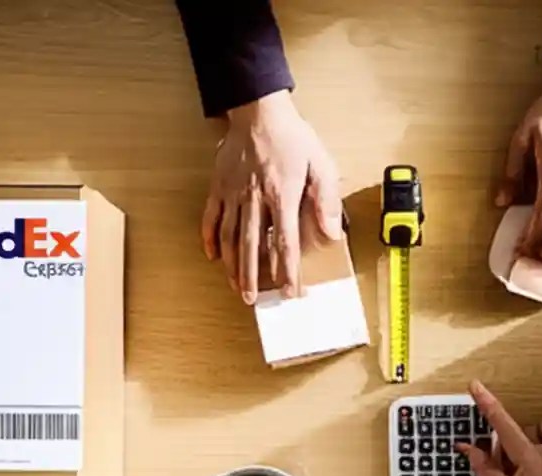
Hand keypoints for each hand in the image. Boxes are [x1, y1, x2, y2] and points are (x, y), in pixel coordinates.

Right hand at [202, 90, 343, 302]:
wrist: (259, 110)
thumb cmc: (292, 137)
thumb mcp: (321, 164)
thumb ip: (327, 200)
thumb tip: (331, 232)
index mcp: (282, 195)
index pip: (285, 241)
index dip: (287, 269)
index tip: (289, 290)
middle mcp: (255, 199)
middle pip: (252, 246)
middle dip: (252, 276)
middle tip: (253, 300)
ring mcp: (233, 193)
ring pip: (229, 236)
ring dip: (232, 265)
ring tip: (236, 286)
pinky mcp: (219, 186)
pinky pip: (211, 217)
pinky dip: (210, 238)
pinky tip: (212, 255)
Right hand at [458, 380, 541, 475]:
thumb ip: (484, 469)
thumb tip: (468, 448)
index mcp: (529, 455)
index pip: (502, 422)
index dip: (487, 403)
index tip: (475, 386)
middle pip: (510, 436)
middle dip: (496, 452)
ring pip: (522, 443)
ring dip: (509, 456)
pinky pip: (537, 447)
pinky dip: (524, 453)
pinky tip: (520, 470)